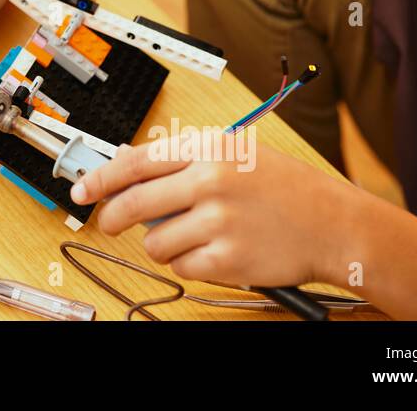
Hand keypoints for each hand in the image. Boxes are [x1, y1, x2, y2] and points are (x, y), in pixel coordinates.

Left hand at [71, 131, 355, 288]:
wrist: (334, 224)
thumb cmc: (284, 187)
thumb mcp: (234, 153)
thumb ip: (184, 158)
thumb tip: (129, 166)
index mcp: (207, 150)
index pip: (135, 162)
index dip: (101, 178)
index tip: (82, 190)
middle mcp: (209, 182)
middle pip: (133, 204)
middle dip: (113, 217)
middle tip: (110, 223)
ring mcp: (217, 223)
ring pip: (155, 241)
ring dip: (162, 243)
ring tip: (191, 235)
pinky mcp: (227, 260)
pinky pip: (181, 266)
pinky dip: (189, 263)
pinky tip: (213, 251)